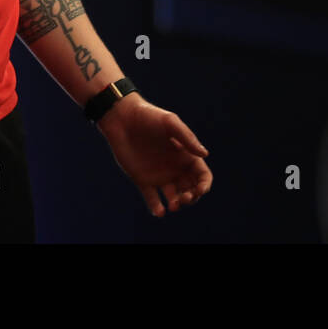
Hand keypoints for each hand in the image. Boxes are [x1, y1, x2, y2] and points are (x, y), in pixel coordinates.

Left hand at [96, 93, 212, 216]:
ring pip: (174, 197)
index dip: (204, 185)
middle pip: (190, 189)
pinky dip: (157, 208)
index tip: (200, 190)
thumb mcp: (170, 123)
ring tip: (173, 206)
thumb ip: (187, 138)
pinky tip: (159, 212)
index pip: (201, 175)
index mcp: (185, 155)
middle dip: (191, 197)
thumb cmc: (149, 116)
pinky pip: (153, 199)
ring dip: (177, 204)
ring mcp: (159, 175)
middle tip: (184, 198)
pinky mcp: (143, 180)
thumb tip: (205, 154)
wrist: (122, 119)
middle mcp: (174, 167)